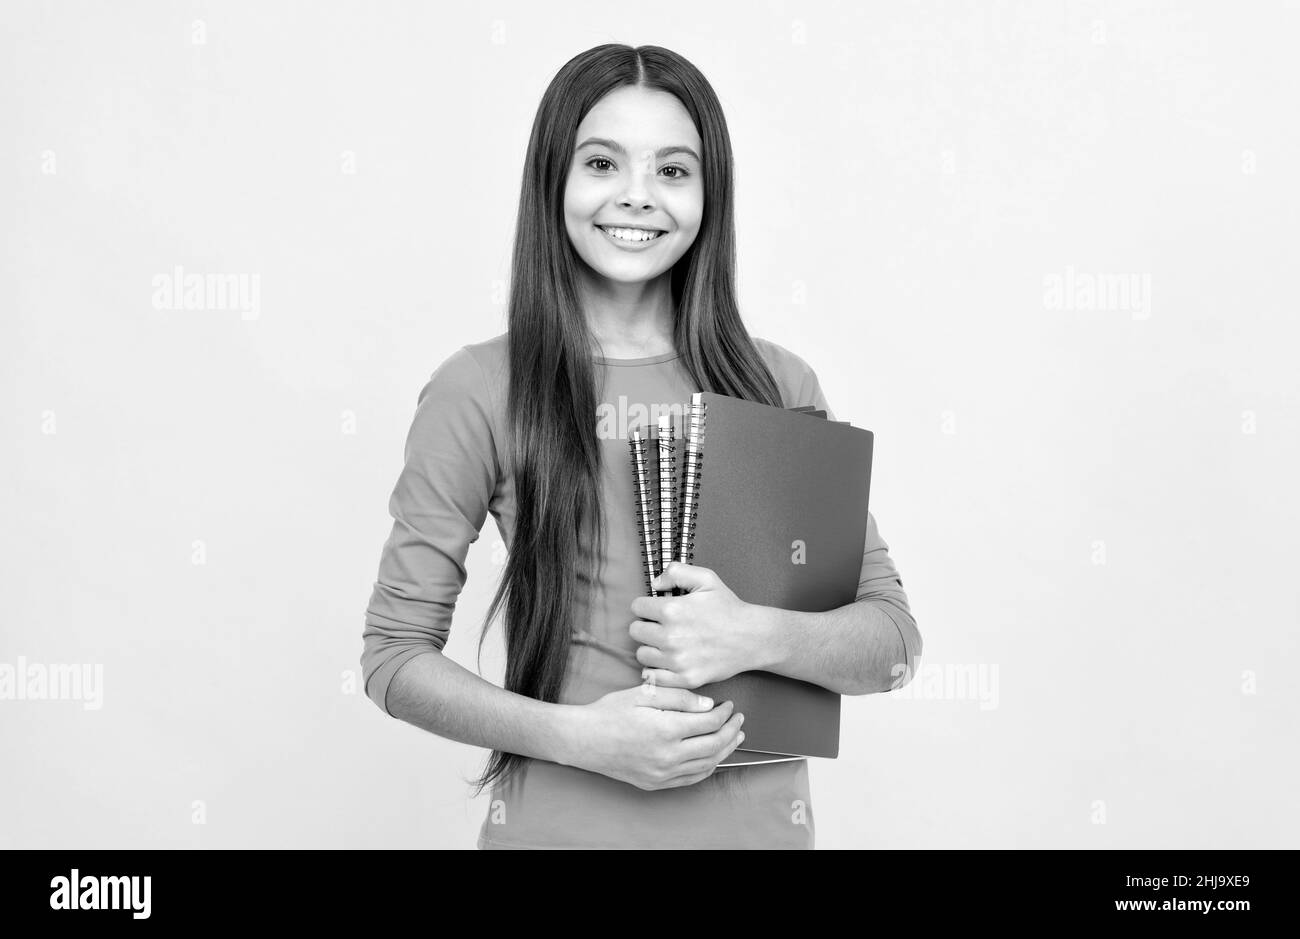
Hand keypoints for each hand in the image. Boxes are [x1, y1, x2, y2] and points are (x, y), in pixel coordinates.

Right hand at [565, 683, 745, 789]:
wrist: (582, 739)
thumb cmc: (609, 712)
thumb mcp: (643, 693)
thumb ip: (679, 697)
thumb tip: (709, 705)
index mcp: (666, 730)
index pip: (709, 722)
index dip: (724, 713)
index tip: (729, 705)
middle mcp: (667, 756)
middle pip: (714, 746)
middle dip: (731, 730)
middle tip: (738, 719)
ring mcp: (662, 774)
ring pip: (706, 764)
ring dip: (725, 750)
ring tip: (734, 737)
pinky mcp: (655, 783)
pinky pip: (691, 779)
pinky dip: (708, 768)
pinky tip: (713, 757)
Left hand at [628, 561, 766, 689]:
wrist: (751, 637)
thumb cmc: (728, 607)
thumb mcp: (706, 578)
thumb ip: (676, 572)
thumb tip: (654, 584)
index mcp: (672, 610)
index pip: (637, 607)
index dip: (646, 605)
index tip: (657, 609)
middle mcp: (671, 637)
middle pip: (636, 631)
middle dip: (646, 625)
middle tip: (662, 626)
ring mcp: (677, 660)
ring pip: (642, 654)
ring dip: (650, 648)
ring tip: (666, 643)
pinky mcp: (685, 679)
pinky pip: (653, 676)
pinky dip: (657, 669)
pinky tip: (668, 661)